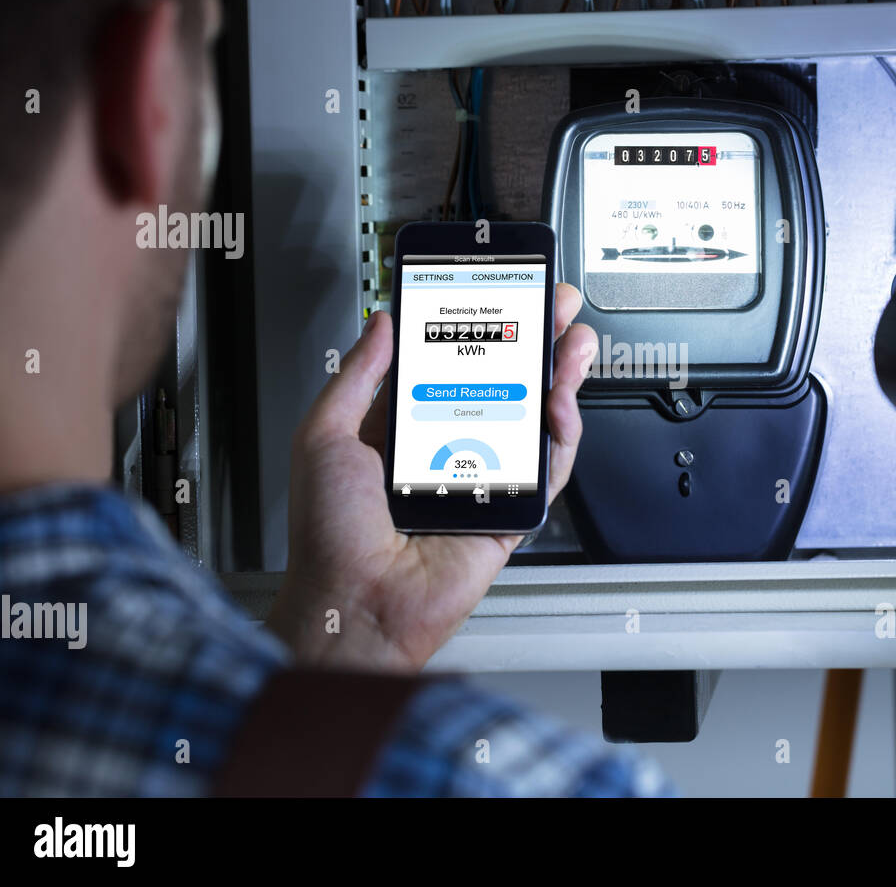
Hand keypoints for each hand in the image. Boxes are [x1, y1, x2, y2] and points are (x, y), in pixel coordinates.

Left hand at [265, 283, 597, 670]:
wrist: (356, 601)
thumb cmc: (328, 534)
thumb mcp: (325, 434)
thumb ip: (359, 375)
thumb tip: (381, 323)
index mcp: (403, 426)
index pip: (452, 362)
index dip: (480, 326)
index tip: (497, 294)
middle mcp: (449, 446)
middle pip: (505, 381)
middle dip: (533, 338)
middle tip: (553, 304)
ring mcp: (486, 476)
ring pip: (536, 416)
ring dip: (559, 374)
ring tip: (570, 341)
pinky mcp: (513, 509)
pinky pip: (549, 465)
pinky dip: (562, 430)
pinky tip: (559, 400)